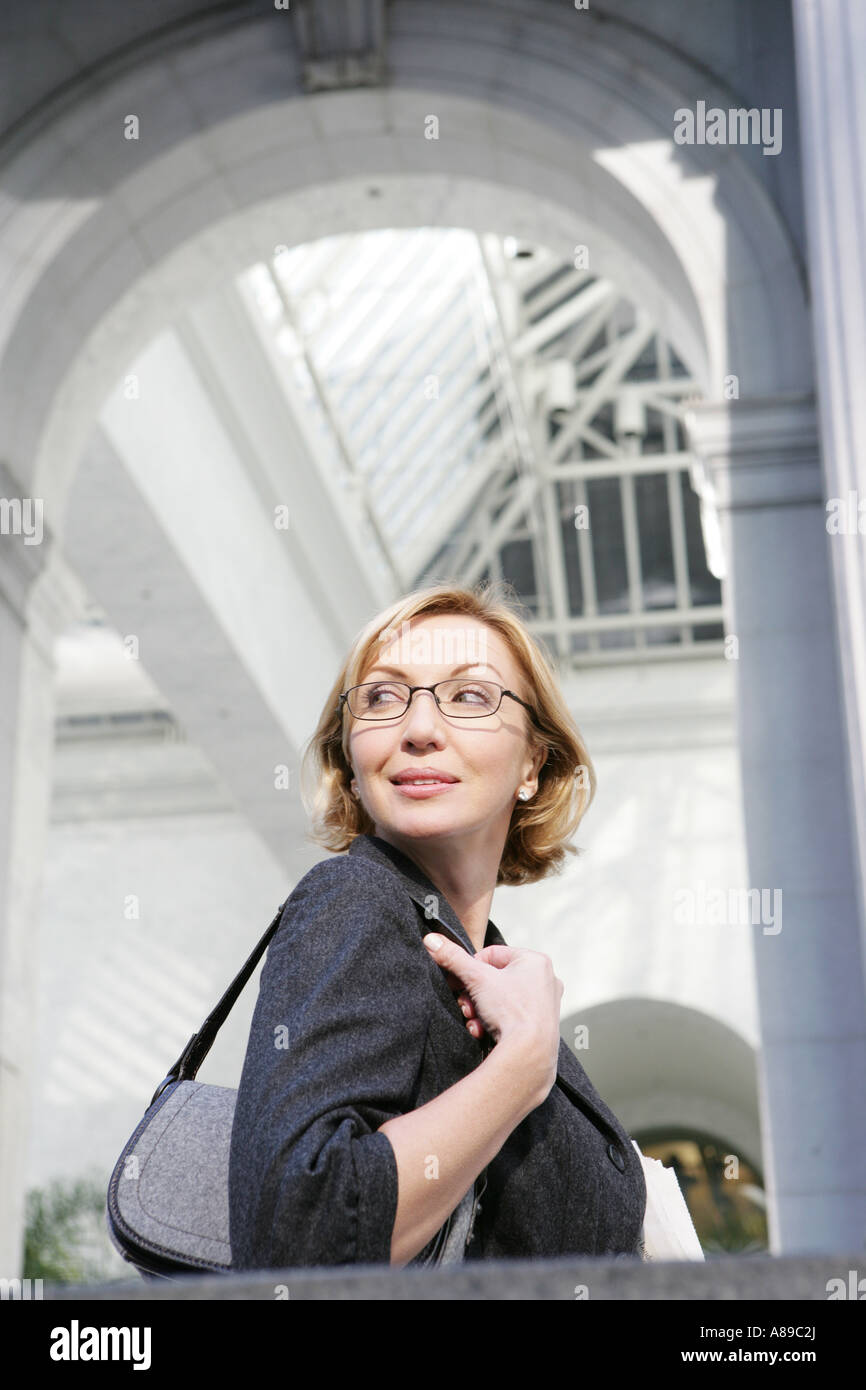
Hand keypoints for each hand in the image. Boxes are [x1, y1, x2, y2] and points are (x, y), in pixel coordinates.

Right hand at [422, 933, 563, 1100]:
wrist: (529, 1054)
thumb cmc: (512, 1011)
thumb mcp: (476, 978)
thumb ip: (453, 957)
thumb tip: (432, 940)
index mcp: (535, 960)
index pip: (492, 954)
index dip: (472, 968)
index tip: (461, 982)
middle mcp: (545, 980)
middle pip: (494, 979)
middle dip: (474, 995)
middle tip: (466, 1005)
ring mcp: (544, 1004)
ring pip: (500, 1000)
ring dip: (480, 1010)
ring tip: (474, 1021)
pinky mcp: (540, 1025)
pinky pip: (510, 1017)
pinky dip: (493, 1023)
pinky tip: (484, 1032)